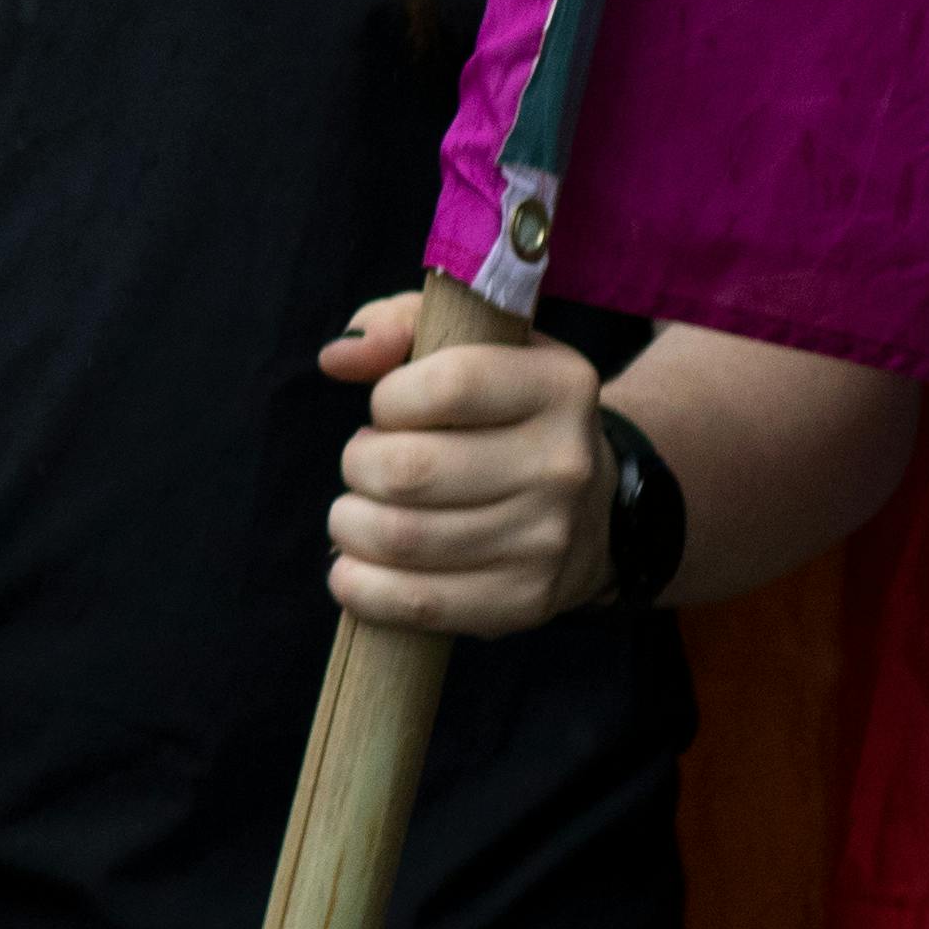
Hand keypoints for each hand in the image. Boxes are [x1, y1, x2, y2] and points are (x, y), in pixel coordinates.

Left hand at [321, 291, 604, 633]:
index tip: (388, 408)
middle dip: (358, 466)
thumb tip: (340, 356)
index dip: (390, 399)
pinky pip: (416, 602)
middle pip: (410, 470)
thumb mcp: (467, 346)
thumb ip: (398, 326)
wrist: (589, 508)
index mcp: (558, 385)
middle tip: (365, 465)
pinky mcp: (525, 599)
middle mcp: (564, 463)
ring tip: (358, 512)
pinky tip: (355, 566)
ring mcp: (549, 538)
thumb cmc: (499, 414)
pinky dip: (361, 586)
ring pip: (402, 538)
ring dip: (350, 525)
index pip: (446, 385)